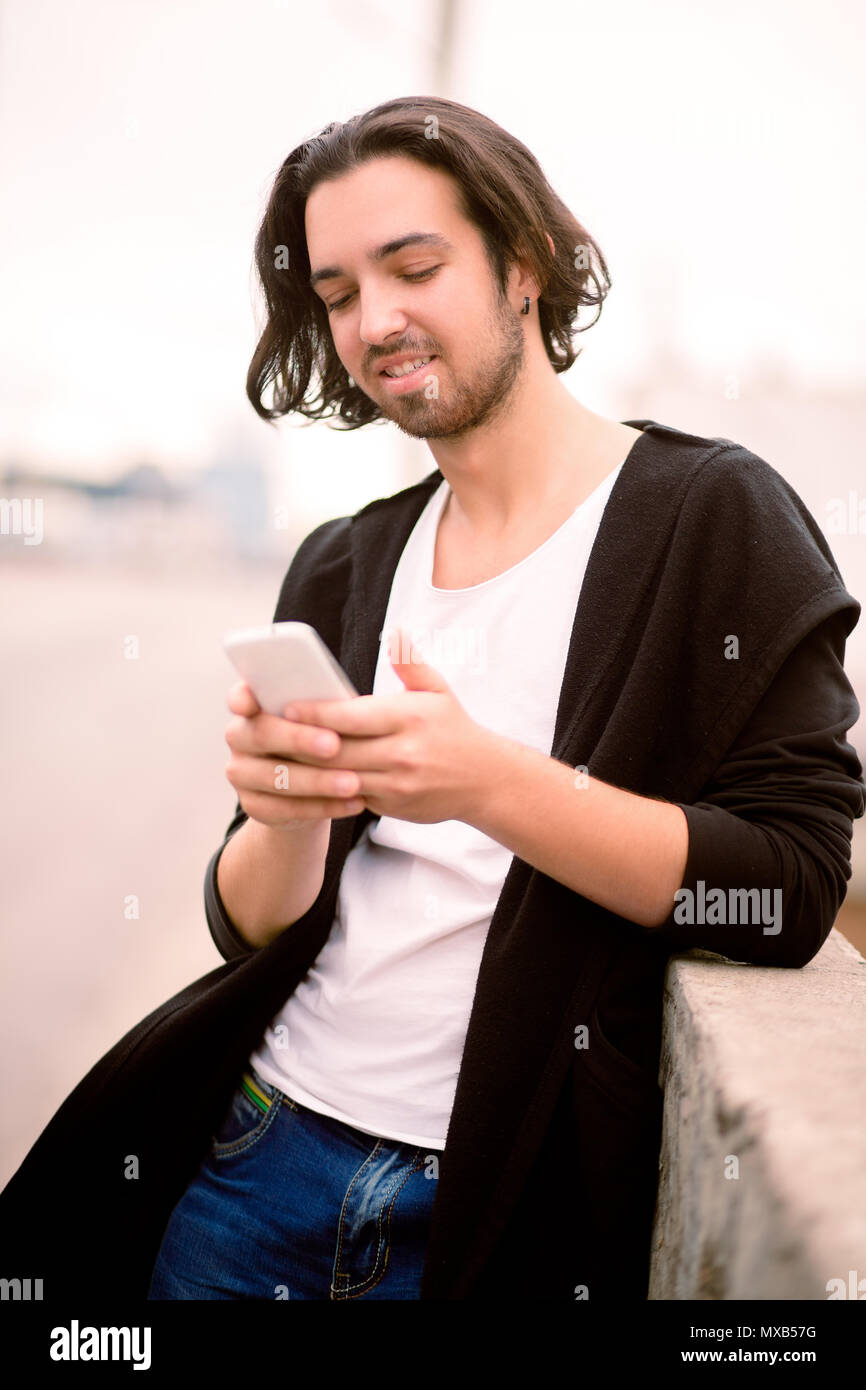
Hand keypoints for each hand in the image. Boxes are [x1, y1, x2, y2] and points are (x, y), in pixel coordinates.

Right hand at [223, 680, 365, 827]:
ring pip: (275, 777)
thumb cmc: (321, 734)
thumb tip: (344, 705)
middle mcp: (239, 736)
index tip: (251, 703)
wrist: (311, 785)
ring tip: (353, 782)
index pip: (240, 695)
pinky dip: (323, 806)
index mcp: (253, 705)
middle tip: (334, 745)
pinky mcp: (253, 805)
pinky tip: (352, 802)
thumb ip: (323, 706)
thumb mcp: (324, 716)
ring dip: (318, 781)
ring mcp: (240, 772)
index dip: (242, 698)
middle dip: (299, 739)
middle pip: (262, 734)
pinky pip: (287, 808)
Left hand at [280, 626, 499, 824]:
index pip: (354, 716)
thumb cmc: (454, 729)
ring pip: (339, 778)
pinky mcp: (393, 807)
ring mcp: (397, 784)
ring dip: (307, 769)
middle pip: (339, 750)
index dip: (317, 712)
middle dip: (302, 742)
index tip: (287, 705)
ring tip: (276, 755)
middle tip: (267, 731)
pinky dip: (326, 789)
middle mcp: (403, 753)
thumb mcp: (439, 691)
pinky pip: (350, 797)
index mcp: (409, 718)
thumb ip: (412, 663)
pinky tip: (302, 780)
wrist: (486, 781)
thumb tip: (395, 632)